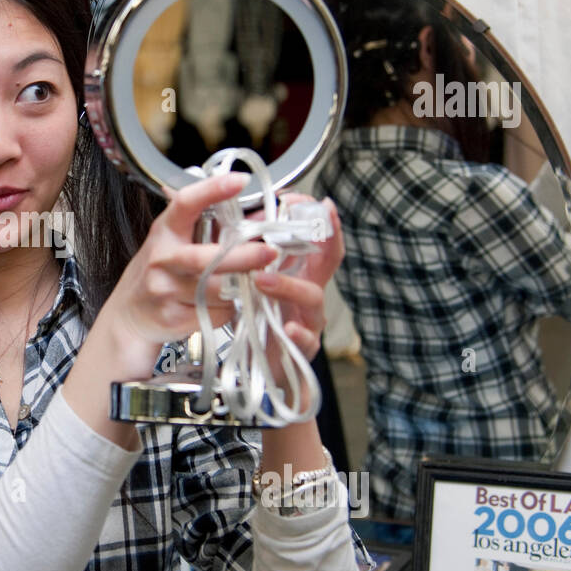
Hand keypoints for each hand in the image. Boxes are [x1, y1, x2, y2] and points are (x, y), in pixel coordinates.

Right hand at [100, 173, 279, 350]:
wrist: (130, 314)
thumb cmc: (161, 272)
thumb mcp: (176, 242)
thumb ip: (213, 228)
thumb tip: (260, 217)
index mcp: (165, 231)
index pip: (185, 203)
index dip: (212, 190)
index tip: (240, 181)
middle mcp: (162, 259)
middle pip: (205, 258)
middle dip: (242, 256)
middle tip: (270, 252)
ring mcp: (165, 290)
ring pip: (217, 290)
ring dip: (239, 287)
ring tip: (247, 281)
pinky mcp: (174, 317)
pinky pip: (216, 314)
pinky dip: (229, 308)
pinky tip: (223, 303)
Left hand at [248, 193, 342, 363]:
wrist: (261, 371)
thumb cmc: (261, 324)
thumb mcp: (257, 286)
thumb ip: (254, 259)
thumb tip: (242, 225)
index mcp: (300, 275)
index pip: (318, 240)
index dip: (319, 219)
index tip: (307, 199)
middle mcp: (309, 294)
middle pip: (328, 260)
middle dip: (324, 237)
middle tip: (302, 220)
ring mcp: (309, 320)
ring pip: (312, 297)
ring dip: (288, 285)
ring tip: (263, 280)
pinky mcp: (301, 349)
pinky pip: (306, 340)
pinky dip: (299, 333)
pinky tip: (290, 328)